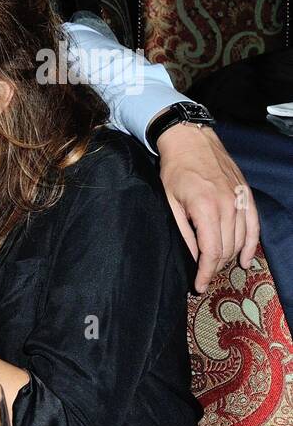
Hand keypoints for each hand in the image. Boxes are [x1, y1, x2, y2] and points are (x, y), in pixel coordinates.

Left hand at [157, 124, 259, 290]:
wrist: (191, 140)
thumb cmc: (175, 170)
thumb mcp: (171, 203)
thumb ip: (184, 231)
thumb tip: (194, 256)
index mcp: (206, 209)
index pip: (210, 251)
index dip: (205, 272)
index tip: (199, 285)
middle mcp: (227, 205)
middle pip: (226, 248)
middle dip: (214, 267)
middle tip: (202, 276)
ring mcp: (239, 199)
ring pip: (240, 240)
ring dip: (229, 257)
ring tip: (215, 267)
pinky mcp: (245, 195)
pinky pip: (254, 225)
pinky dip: (251, 244)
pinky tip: (245, 259)